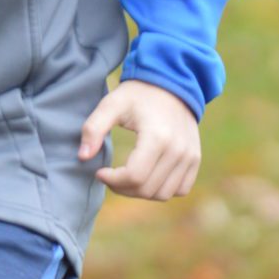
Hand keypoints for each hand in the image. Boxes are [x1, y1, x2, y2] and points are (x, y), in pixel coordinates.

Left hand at [79, 79, 200, 200]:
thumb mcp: (111, 104)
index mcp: (157, 137)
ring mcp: (190, 156)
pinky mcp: (195, 159)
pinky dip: (162, 189)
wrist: (171, 84)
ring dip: (140, 192)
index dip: (112, 180)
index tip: (100, 171)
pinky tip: (147, 176)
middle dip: (122, 188)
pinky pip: (180, 189)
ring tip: (127, 177)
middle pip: (146, 189)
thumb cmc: (137, 95)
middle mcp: (178, 150)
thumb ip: (93, 128)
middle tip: (110, 176)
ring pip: (162, 194)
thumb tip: (83, 157)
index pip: (134, 177)